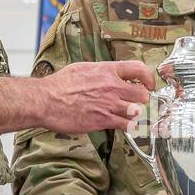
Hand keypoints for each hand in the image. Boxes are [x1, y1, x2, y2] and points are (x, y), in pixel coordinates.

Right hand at [40, 60, 155, 133]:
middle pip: (142, 94)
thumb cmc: (60, 84)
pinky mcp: (103, 120)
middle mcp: (111, 86)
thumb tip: (110, 73)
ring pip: (137, 111)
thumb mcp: (83, 68)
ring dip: (134, 114)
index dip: (148, 78)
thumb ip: (100, 71)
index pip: (139, 69)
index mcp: (107, 70)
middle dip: (141, 100)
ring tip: (127, 114)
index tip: (148, 85)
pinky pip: (126, 125)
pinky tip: (123, 125)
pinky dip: (127, 126)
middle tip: (136, 103)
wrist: (47, 100)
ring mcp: (109, 104)